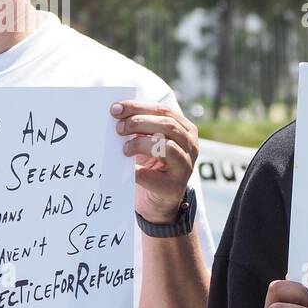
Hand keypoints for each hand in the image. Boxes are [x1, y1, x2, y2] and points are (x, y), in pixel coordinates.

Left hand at [112, 100, 199, 223]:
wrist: (158, 200)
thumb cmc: (151, 165)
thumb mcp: (151, 141)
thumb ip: (141, 126)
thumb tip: (117, 112)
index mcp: (186, 130)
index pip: (163, 111)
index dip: (138, 107)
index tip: (116, 109)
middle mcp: (191, 146)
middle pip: (167, 125)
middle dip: (139, 123)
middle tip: (118, 128)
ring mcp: (185, 167)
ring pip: (166, 146)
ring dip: (140, 143)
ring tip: (125, 149)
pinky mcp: (174, 187)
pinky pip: (153, 175)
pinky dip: (137, 171)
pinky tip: (128, 169)